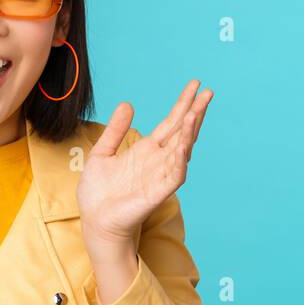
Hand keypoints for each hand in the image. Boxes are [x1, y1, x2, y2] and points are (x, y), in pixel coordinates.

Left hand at [78, 79, 212, 249]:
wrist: (95, 220)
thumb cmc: (98, 192)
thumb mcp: (102, 152)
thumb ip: (115, 130)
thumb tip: (127, 104)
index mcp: (147, 149)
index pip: (171, 122)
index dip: (183, 104)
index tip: (195, 84)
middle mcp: (159, 159)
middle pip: (183, 132)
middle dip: (196, 112)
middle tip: (208, 92)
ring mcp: (161, 175)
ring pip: (183, 150)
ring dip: (190, 132)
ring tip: (195, 114)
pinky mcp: (158, 192)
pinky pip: (175, 174)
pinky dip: (181, 160)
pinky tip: (184, 145)